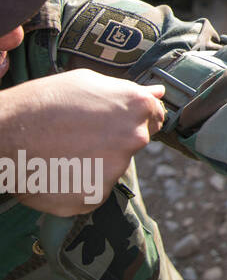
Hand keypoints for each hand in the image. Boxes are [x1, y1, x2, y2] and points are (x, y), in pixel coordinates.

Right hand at [0, 69, 166, 215]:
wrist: (2, 133)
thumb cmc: (43, 102)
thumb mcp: (87, 82)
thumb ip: (128, 91)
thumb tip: (158, 94)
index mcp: (137, 108)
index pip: (155, 117)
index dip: (132, 118)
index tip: (111, 121)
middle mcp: (134, 139)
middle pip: (132, 143)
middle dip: (112, 140)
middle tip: (77, 135)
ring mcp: (115, 170)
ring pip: (111, 168)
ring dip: (94, 164)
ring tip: (62, 151)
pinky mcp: (95, 196)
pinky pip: (93, 191)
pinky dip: (79, 185)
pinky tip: (58, 170)